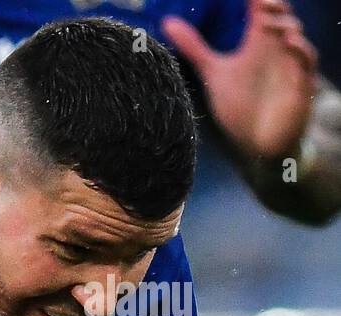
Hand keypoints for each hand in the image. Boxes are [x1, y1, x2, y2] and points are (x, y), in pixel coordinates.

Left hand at [163, 0, 318, 159]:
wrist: (256, 144)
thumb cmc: (240, 106)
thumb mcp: (214, 72)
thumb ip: (194, 47)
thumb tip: (167, 21)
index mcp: (259, 43)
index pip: (263, 11)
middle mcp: (277, 50)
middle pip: (282, 18)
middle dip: (274, 6)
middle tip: (260, 1)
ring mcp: (291, 66)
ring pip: (296, 36)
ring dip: (285, 26)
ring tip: (267, 22)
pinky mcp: (300, 85)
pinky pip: (307, 62)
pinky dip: (300, 50)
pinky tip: (288, 43)